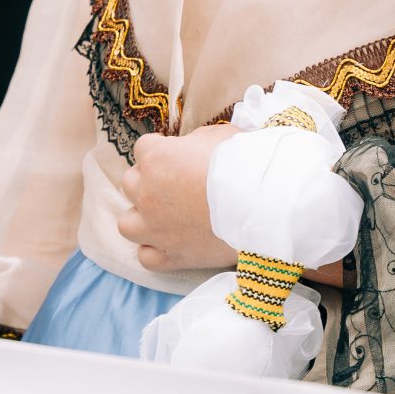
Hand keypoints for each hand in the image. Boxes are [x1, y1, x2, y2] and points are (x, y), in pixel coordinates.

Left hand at [119, 123, 237, 272]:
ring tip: (164, 216)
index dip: (161, 150)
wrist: (266, 208)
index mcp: (156, 159)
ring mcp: (155, 229)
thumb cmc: (244, 165)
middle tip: (175, 184)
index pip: (142, 147)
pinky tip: (170, 243)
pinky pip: (146, 257)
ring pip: (128, 224)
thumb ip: (195, 141)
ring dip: (142, 218)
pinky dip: (155, 250)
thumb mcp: (220, 136)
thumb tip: (191, 149)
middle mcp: (147, 194)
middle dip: (149, 181)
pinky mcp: (171, 257)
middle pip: (131, 183)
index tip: (178, 155)